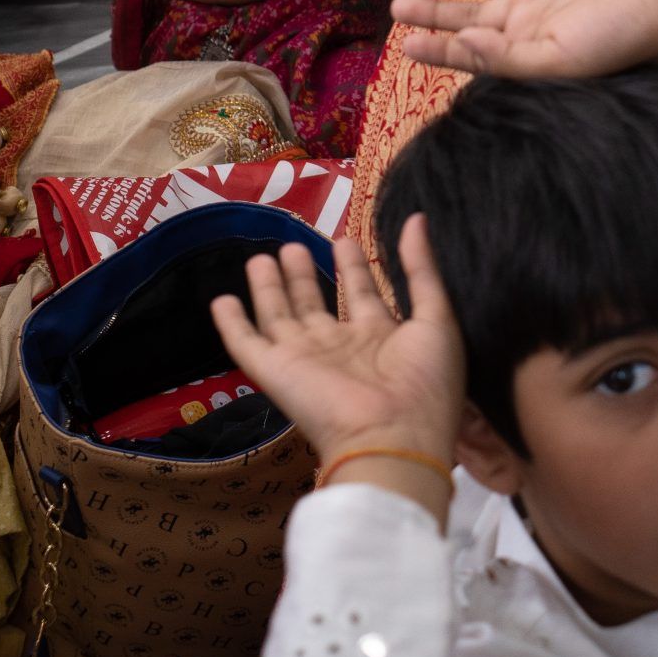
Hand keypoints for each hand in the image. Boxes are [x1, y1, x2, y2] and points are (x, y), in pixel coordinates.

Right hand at [210, 227, 462, 486]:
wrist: (394, 438)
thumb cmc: (423, 382)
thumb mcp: (436, 318)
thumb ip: (421, 269)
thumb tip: (416, 218)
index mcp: (379, 339)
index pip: (361, 294)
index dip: (352, 267)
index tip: (343, 238)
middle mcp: (339, 349)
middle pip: (314, 304)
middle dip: (303, 274)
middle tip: (293, 244)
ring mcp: (305, 359)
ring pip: (279, 316)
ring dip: (269, 288)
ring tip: (261, 258)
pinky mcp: (275, 372)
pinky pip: (246, 344)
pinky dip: (231, 323)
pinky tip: (221, 299)